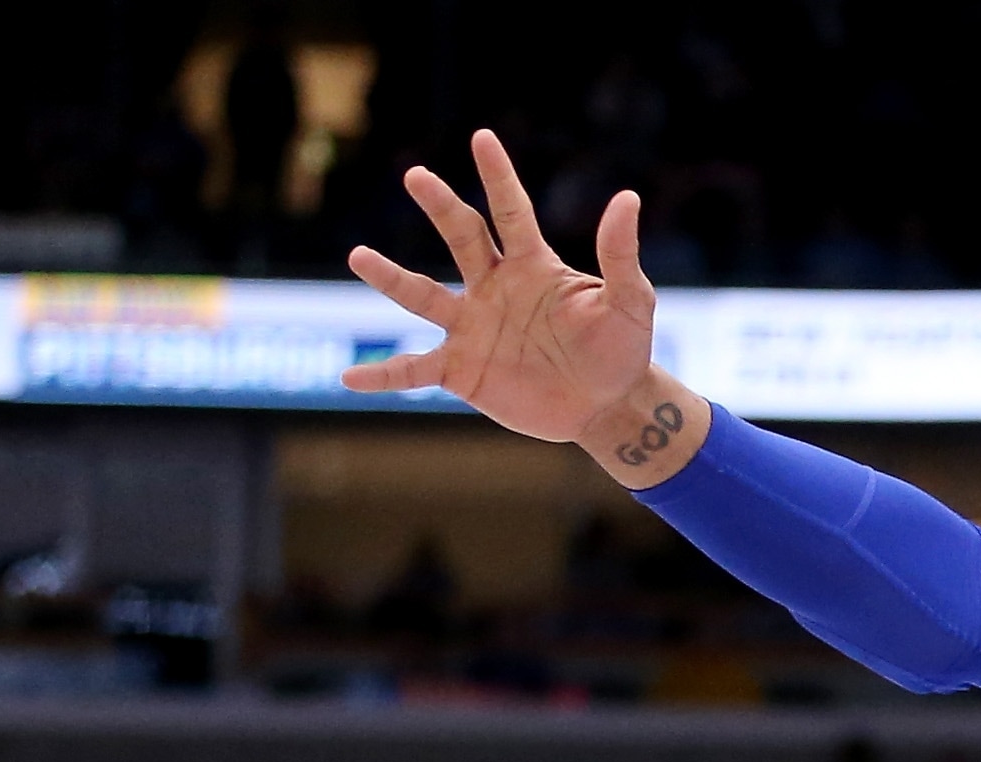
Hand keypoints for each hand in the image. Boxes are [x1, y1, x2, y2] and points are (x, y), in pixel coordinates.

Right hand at [344, 131, 682, 463]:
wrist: (608, 405)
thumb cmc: (622, 349)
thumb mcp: (630, 302)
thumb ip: (619, 254)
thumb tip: (627, 198)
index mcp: (532, 265)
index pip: (511, 211)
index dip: (498, 176)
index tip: (481, 137)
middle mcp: (493, 287)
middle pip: (461, 237)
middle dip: (440, 206)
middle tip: (416, 175)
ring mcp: (473, 327)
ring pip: (423, 296)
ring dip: (390, 278)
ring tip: (358, 255)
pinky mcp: (462, 370)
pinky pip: (415, 370)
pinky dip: (384, 375)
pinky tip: (350, 378)